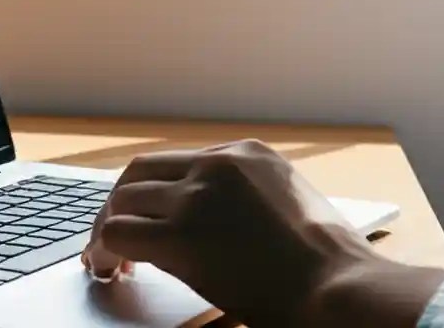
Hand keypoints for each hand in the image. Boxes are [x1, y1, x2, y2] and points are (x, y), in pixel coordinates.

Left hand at [81, 141, 443, 327]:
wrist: (338, 289)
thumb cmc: (327, 265)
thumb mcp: (289, 205)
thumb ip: (246, 199)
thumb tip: (209, 220)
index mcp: (247, 154)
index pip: (177, 162)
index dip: (153, 190)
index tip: (145, 213)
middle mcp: (218, 164)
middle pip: (141, 170)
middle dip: (121, 201)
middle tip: (111, 233)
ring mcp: (197, 195)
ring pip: (124, 199)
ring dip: (108, 227)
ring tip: (105, 255)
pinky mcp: (181, 233)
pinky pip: (120, 232)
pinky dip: (104, 249)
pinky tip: (107, 267)